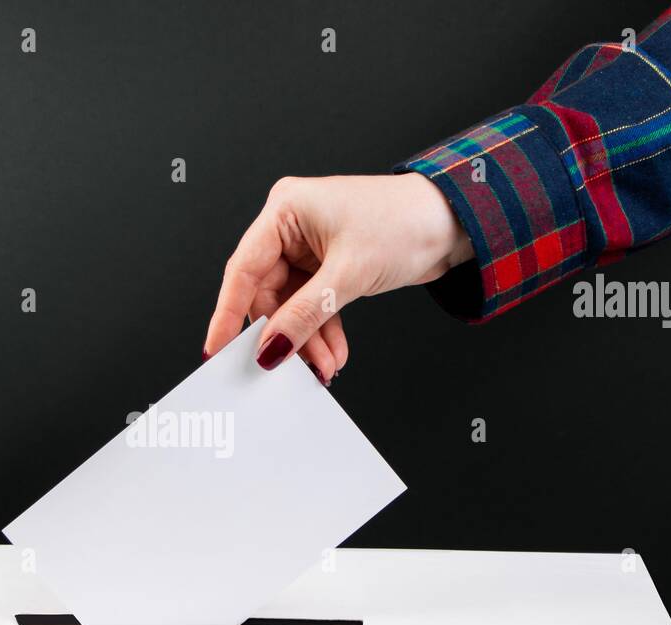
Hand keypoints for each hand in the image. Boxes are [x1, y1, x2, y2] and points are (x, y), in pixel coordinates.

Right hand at [202, 174, 472, 383]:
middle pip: (267, 294)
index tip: (216, 349)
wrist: (454, 221)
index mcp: (286, 210)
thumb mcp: (349, 274)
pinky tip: (332, 353)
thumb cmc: (406, 222)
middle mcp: (292, 226)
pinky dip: (322, 331)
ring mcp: (309, 247)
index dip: (227, 314)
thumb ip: (304, 315)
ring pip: (291, 306)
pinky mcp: (328, 266)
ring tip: (323, 366)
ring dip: (306, 339)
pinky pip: (313, 306)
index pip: (243, 269)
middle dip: (284, 335)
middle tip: (288, 368)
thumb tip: (271, 348)